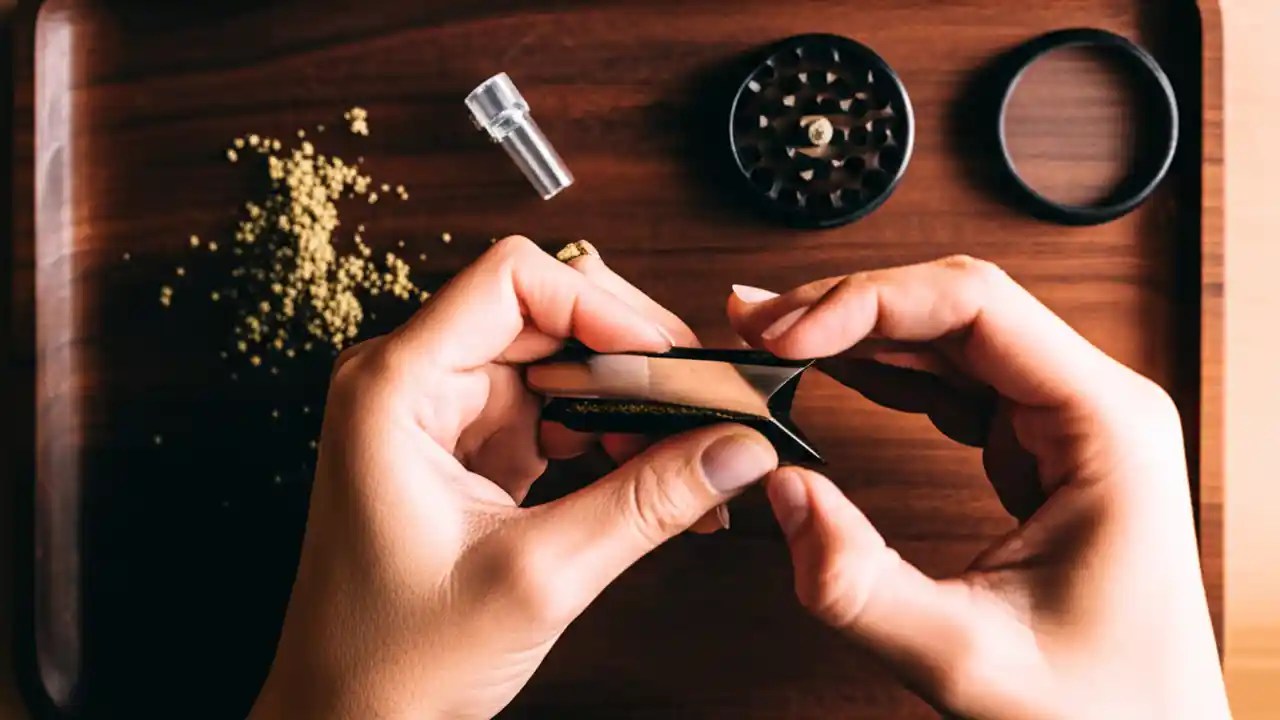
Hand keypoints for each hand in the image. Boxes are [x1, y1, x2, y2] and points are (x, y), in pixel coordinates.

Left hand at [248, 237, 777, 719]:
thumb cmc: (395, 662)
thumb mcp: (539, 577)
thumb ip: (646, 502)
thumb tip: (736, 448)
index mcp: (394, 387)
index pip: (513, 279)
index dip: (602, 308)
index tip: (668, 361)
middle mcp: (410, 383)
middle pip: (546, 317)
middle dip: (633, 362)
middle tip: (703, 410)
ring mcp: (437, 417)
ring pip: (559, 369)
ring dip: (630, 407)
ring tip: (691, 457)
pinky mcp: (463, 452)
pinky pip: (552, 417)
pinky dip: (607, 441)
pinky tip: (655, 479)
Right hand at [728, 256, 1230, 719]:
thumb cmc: (1101, 705)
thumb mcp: (967, 660)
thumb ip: (858, 583)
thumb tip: (780, 490)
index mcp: (1106, 426)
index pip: (975, 307)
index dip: (867, 303)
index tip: (785, 334)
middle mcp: (1095, 405)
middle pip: (958, 305)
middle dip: (849, 306)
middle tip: (757, 325)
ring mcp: (1069, 421)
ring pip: (949, 335)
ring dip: (858, 331)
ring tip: (774, 340)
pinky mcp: (1040, 447)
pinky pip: (953, 380)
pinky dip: (882, 371)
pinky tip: (829, 370)